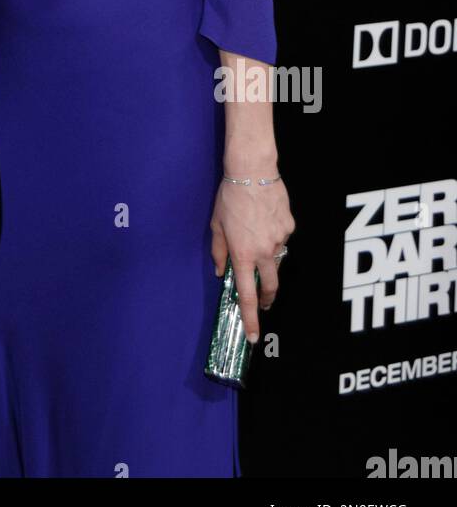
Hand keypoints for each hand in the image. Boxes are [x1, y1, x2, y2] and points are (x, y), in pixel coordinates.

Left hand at [210, 175, 293, 345]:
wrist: (253, 170)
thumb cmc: (230, 196)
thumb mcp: (216, 225)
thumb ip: (218, 251)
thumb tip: (221, 271)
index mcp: (242, 254)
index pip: (247, 294)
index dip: (251, 319)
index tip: (254, 336)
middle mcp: (264, 251)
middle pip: (270, 285)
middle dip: (266, 298)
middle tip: (262, 302)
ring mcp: (280, 239)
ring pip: (277, 258)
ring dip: (267, 256)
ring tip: (255, 233)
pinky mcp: (290, 226)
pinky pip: (283, 238)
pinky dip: (274, 234)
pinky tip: (265, 218)